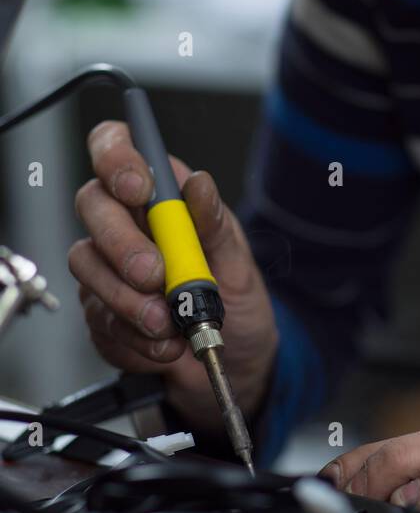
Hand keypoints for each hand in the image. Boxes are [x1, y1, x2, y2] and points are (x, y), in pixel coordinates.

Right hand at [69, 119, 278, 433]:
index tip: (139, 189)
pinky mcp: (101, 313)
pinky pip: (100, 318)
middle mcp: (128, 225)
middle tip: (156, 276)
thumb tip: (199, 183)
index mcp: (163, 197)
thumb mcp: (239, 262)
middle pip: (92, 205)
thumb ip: (215, 223)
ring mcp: (108, 269)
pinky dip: (135, 338)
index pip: (117, 149)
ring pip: (87, 265)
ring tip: (168, 325)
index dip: (116, 158)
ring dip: (128, 299)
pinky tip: (165, 348)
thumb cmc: (238, 301)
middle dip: (121, 242)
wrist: (234, 363)